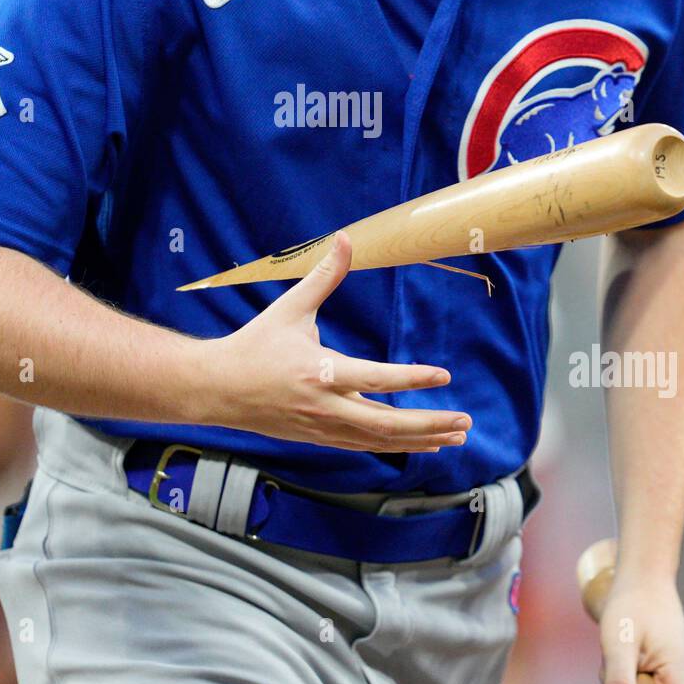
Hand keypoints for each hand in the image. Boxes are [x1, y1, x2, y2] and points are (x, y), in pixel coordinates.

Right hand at [196, 231, 469, 453]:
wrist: (218, 389)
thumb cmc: (256, 344)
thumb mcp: (291, 307)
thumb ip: (324, 276)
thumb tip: (345, 238)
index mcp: (320, 372)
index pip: (375, 379)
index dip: (412, 379)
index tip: (443, 375)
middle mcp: (325, 406)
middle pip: (386, 423)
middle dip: (429, 424)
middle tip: (465, 422)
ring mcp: (324, 427)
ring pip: (379, 440)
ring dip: (421, 439)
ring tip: (456, 437)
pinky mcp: (320, 438)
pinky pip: (365, 446)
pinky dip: (395, 445)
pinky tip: (421, 443)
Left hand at [596, 574, 683, 683]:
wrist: (644, 576)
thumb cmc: (632, 603)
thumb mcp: (618, 642)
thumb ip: (618, 680)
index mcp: (682, 677)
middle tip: (611, 671)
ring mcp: (681, 674)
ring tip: (617, 654)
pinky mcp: (671, 669)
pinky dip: (631, 678)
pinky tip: (624, 654)